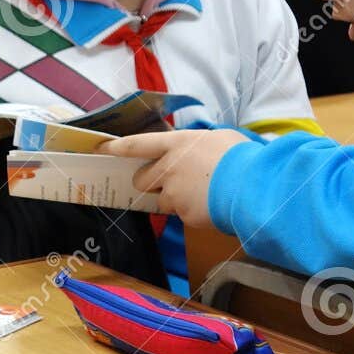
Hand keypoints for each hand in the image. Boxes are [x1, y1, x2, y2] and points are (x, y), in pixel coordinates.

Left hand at [99, 128, 252, 227]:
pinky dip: (194, 212)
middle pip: (141, 180)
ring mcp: (174, 193)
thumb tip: (197, 154)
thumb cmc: (241, 157)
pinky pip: (183, 214)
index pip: (137, 144)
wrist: (252, 186)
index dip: (116, 146)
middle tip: (167, 181)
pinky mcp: (183, 215)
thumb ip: (199, 146)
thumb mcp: (220, 139)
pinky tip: (212, 205)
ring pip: (163, 200)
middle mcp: (169, 168)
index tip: (101, 148)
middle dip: (149, 182)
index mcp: (177, 144)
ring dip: (176, 199)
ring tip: (202, 194)